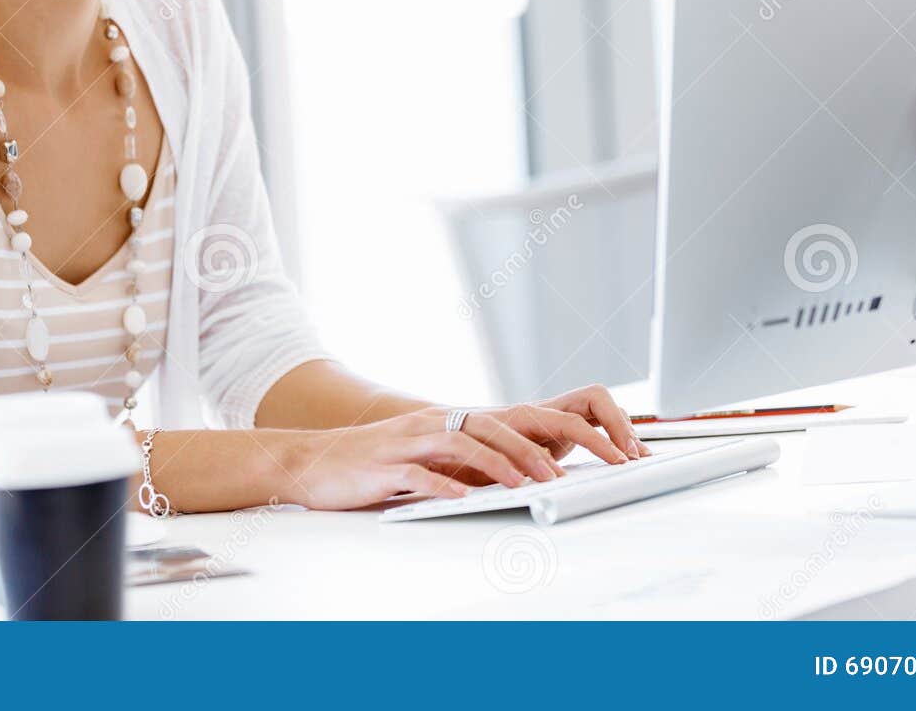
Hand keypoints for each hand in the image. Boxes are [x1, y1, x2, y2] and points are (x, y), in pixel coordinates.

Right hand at [274, 383, 646, 508]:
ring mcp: (411, 441)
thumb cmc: (379, 465)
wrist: (316, 462)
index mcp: (458, 422)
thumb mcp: (437, 461)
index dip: (566, 432)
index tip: (600, 454)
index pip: (523, 419)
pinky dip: (442, 483)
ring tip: (529, 482)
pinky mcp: (386, 464)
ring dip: (500, 462)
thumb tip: (530, 476)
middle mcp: (439, 423)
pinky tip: (462, 497)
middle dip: (543, 447)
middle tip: (576, 472)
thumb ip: (477, 463)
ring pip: (465, 442)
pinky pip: (418, 472)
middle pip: (501, 424)